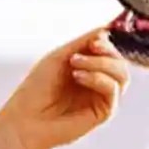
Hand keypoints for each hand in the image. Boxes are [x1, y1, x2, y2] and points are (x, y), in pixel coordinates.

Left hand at [0, 29, 129, 148]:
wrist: (26, 118)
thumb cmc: (36, 90)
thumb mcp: (59, 57)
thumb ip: (83, 42)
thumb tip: (105, 29)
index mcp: (88, 70)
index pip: (110, 52)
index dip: (106, 43)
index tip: (94, 40)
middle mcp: (97, 84)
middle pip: (120, 63)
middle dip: (105, 53)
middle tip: (83, 52)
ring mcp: (101, 99)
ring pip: (122, 75)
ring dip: (101, 64)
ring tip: (75, 65)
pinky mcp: (104, 113)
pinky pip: (113, 90)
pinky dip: (98, 78)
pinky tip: (79, 77)